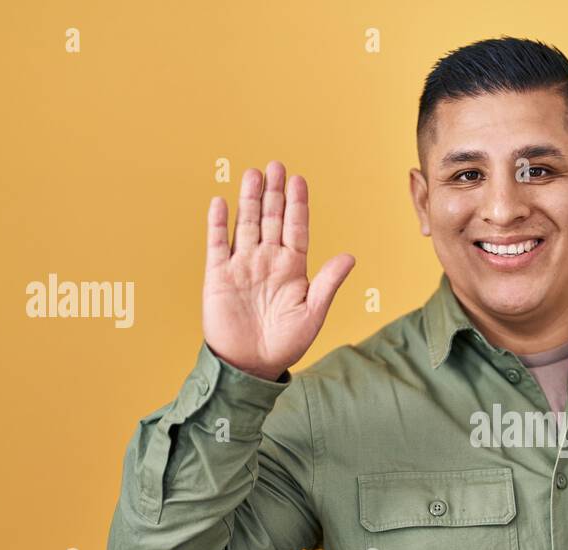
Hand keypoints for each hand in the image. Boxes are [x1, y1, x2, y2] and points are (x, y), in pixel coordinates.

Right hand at [202, 160, 354, 380]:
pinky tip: (220, 202)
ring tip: (254, 174)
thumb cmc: (286, 343)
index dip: (297, 204)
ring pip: (246, 224)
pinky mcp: (218, 276)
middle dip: (275, 192)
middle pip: (271, 219)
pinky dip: (218, 223)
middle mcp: (267, 261)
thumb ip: (328, 283)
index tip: (299, 180)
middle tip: (277, 165)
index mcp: (293, 268)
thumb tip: (350, 256)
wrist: (252, 365)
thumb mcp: (313, 313)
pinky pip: (217, 244)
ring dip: (250, 200)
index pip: (296, 228)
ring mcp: (242, 266)